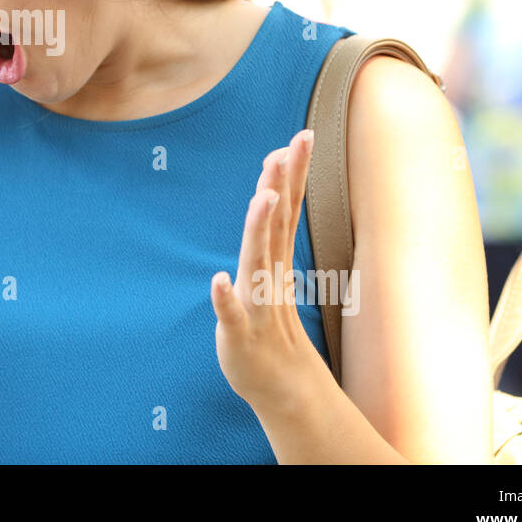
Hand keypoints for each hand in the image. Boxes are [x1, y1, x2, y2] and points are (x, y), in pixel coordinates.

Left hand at [211, 127, 327, 407]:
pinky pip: (232, 314)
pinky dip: (226, 298)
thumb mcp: (268, 273)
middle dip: (283, 185)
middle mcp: (270, 277)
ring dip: (259, 230)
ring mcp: (257, 305)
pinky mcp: (240, 335)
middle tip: (293, 146)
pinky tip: (218, 281)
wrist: (280, 385)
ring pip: (258, 262)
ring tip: (262, 198)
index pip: (288, 210)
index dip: (295, 174)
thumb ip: (269, 232)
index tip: (303, 136)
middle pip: (277, 225)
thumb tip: (271, 188)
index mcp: (275, 261)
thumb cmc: (267, 323)